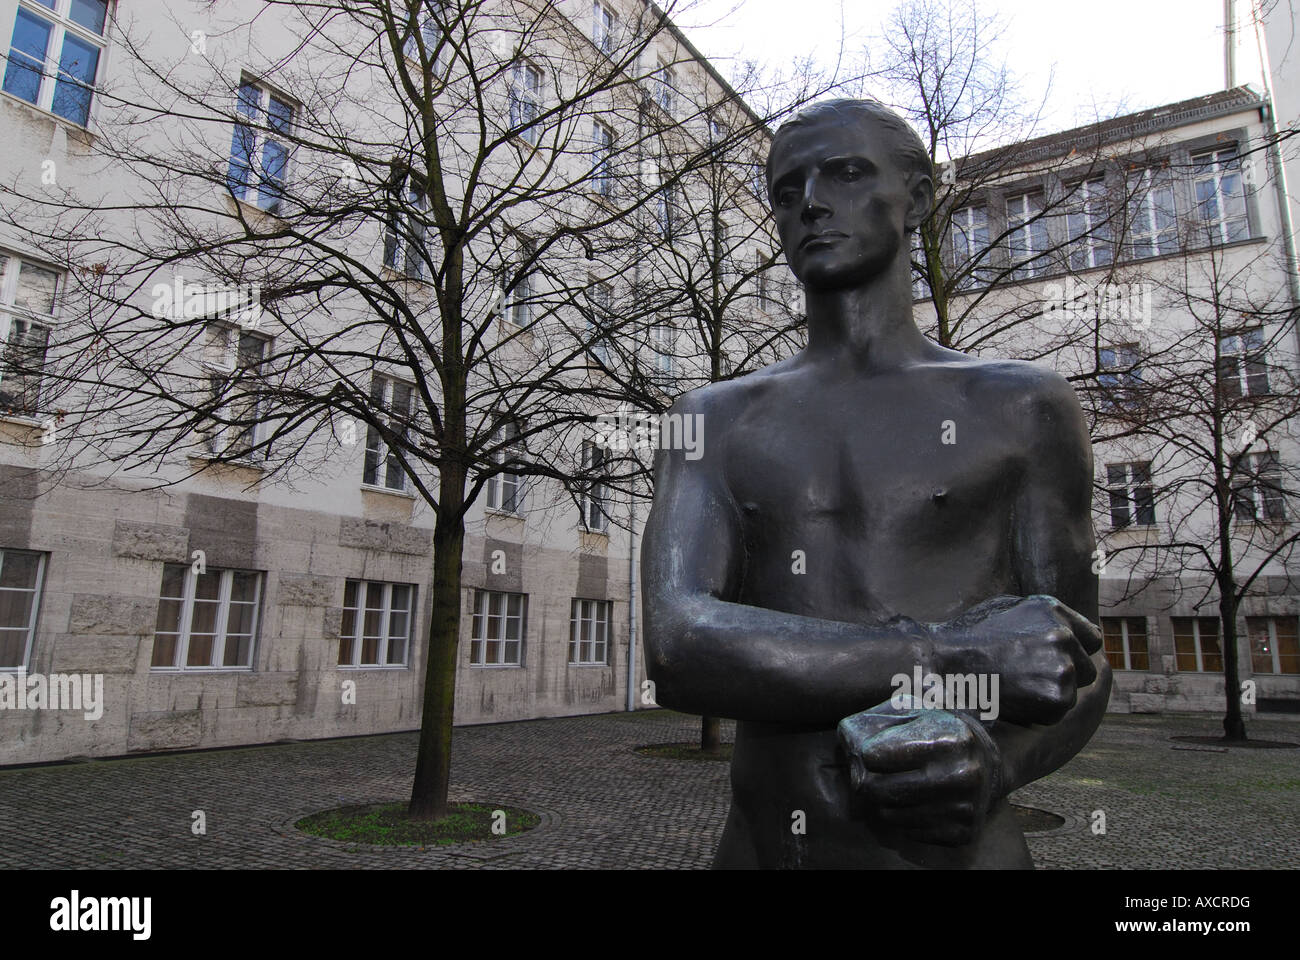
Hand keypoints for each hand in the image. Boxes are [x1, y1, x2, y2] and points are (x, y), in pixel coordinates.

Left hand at [838, 704, 997, 846]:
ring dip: (883, 801)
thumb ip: (880, 718)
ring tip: (895, 784)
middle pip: (877, 788)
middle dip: (866, 780)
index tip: (873, 751)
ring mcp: (963, 807)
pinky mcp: (961, 832)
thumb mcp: (916, 710)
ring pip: (889, 814)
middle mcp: (960, 775)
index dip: (867, 752)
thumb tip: (847, 737)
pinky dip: (903, 818)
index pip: (874, 755)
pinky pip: (908, 832)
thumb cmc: (941, 732)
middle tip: (871, 773)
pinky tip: (914, 801)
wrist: (990, 765)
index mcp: (949, 739)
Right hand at [932, 594, 1101, 725]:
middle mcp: (1063, 635)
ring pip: (1073, 692)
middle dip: (1065, 676)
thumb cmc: (969, 637)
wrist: (944, 664)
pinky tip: (1013, 698)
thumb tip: (1070, 630)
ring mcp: (1062, 666)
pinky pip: (1059, 711)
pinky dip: (1039, 711)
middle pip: (1087, 669)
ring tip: (1017, 686)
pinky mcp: (1057, 697)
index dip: (1075, 652)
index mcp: (1052, 610)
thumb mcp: (1007, 609)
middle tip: (1030, 678)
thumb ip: (1044, 617)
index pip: (1092, 638)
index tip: (1056, 661)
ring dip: (1051, 694)